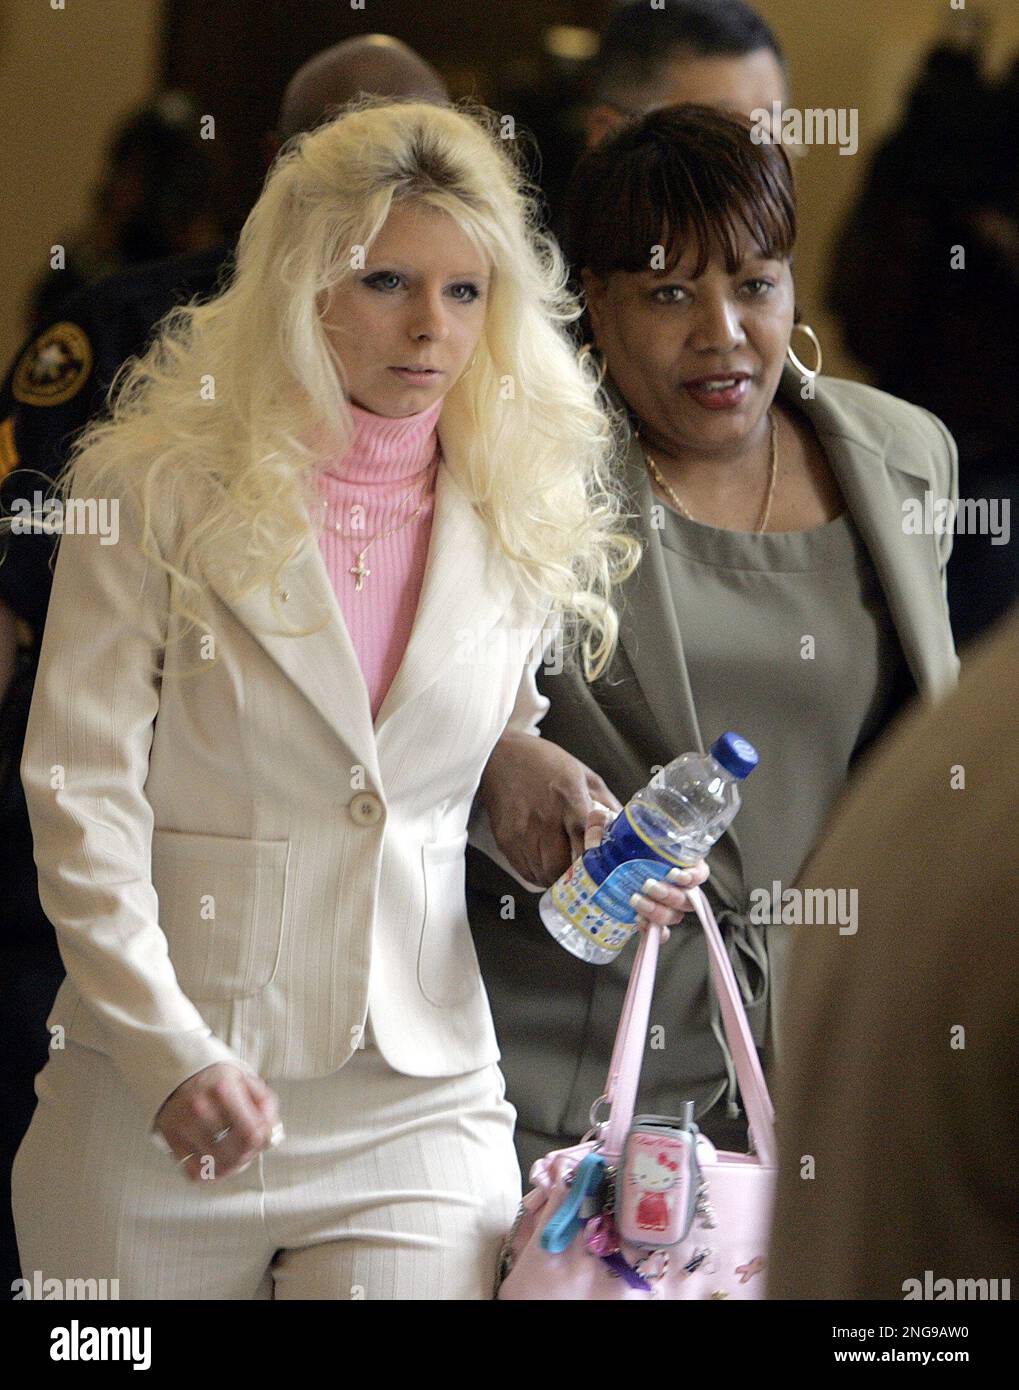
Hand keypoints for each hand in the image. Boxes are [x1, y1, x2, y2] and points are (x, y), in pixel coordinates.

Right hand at [154, 1063, 279, 1181]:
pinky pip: (195, 1172)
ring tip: (235, 1154)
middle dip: (249, 1155)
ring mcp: (183, 1126)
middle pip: (236, 1154)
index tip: (263, 1137)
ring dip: (233, 1166)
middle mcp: (200, 1109)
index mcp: (223, 1090)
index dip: (263, 1141)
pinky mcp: (170, 1139)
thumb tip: (271, 1135)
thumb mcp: (246, 1080)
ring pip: (217, 1167)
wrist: (177, 1069)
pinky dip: (210, 1172)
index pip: (251, 1133)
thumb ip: (265, 1105)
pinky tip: (217, 1161)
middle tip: (250, 1147)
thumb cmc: (216, 1078)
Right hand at [478, 732, 621, 886]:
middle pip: (561, 866)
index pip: (585, 842)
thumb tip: (624, 825)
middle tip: (582, 874)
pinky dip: (538, 875)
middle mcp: (545, 818)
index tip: (601, 867)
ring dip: (557, 878)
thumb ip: (605, 801)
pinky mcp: (505, 839)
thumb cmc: (544, 762)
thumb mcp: (582, 773)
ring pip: (543, 874)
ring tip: (564, 870)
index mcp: (569, 798)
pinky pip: (525, 871)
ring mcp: (522, 831)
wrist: (499, 755)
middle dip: (575, 876)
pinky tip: (545, 865)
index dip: (594, 862)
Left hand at [583, 806, 708, 942]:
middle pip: (687, 899)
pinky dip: (654, 931)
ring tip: (635, 900)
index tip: (678, 873)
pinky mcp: (649, 918)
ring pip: (674, 915)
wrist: (603, 860)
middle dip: (670, 894)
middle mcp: (676, 885)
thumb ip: (601, 823)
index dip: (695, 876)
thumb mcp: (610, 826)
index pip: (700, 872)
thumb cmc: (618, 840)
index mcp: (678, 861)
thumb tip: (596, 831)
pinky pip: (660, 932)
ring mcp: (663, 904)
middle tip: (648, 884)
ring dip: (658, 911)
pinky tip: (638, 923)